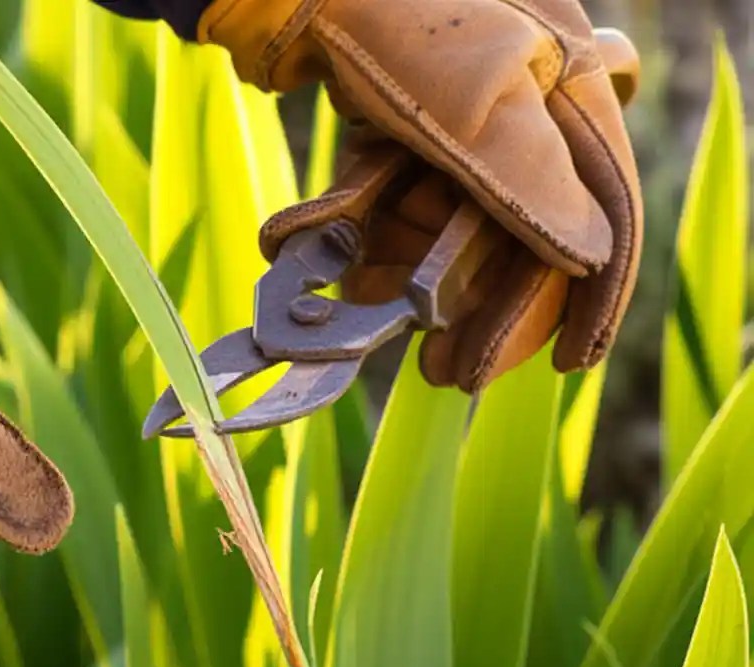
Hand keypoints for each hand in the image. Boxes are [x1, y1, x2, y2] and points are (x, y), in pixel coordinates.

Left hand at [203, 0, 642, 379]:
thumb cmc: (395, 13)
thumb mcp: (476, 98)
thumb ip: (531, 177)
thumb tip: (589, 258)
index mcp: (568, 94)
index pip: (601, 211)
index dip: (587, 296)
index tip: (562, 365)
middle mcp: (522, 109)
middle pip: (518, 232)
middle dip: (477, 304)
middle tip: (442, 372)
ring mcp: (454, 118)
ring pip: (449, 225)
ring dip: (408, 273)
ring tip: (368, 311)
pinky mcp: (395, 126)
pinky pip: (391, 198)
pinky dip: (362, 229)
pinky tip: (323, 260)